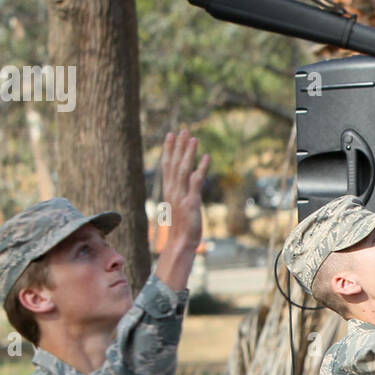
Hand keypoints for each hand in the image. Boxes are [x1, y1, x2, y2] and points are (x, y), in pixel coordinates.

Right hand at [153, 130, 209, 291]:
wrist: (180, 244)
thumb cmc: (182, 227)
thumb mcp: (180, 207)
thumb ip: (181, 193)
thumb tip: (186, 183)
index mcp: (170, 191)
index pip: (168, 166)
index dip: (170, 150)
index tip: (171, 135)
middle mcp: (173, 191)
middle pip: (174, 164)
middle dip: (178, 147)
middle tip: (182, 130)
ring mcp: (181, 196)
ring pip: (183, 170)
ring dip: (188, 153)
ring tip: (194, 138)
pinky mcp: (191, 202)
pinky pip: (196, 182)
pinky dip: (201, 169)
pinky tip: (207, 157)